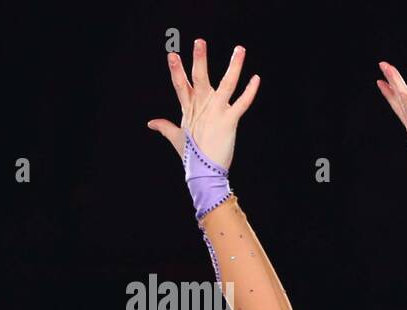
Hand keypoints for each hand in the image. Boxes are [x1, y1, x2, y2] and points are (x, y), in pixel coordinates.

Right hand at [147, 38, 259, 167]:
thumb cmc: (192, 156)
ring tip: (240, 50)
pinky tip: (256, 78)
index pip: (180, 84)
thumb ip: (165, 127)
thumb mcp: (176, 138)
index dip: (176, 70)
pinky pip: (242, 103)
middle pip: (199, 78)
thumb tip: (150, 123)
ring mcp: (216, 113)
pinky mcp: (229, 121)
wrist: (204, 172)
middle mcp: (202, 107)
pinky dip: (250, 91)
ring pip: (226, 84)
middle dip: (199, 59)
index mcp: (189, 109)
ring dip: (234, 66)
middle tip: (200, 41)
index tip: (172, 54)